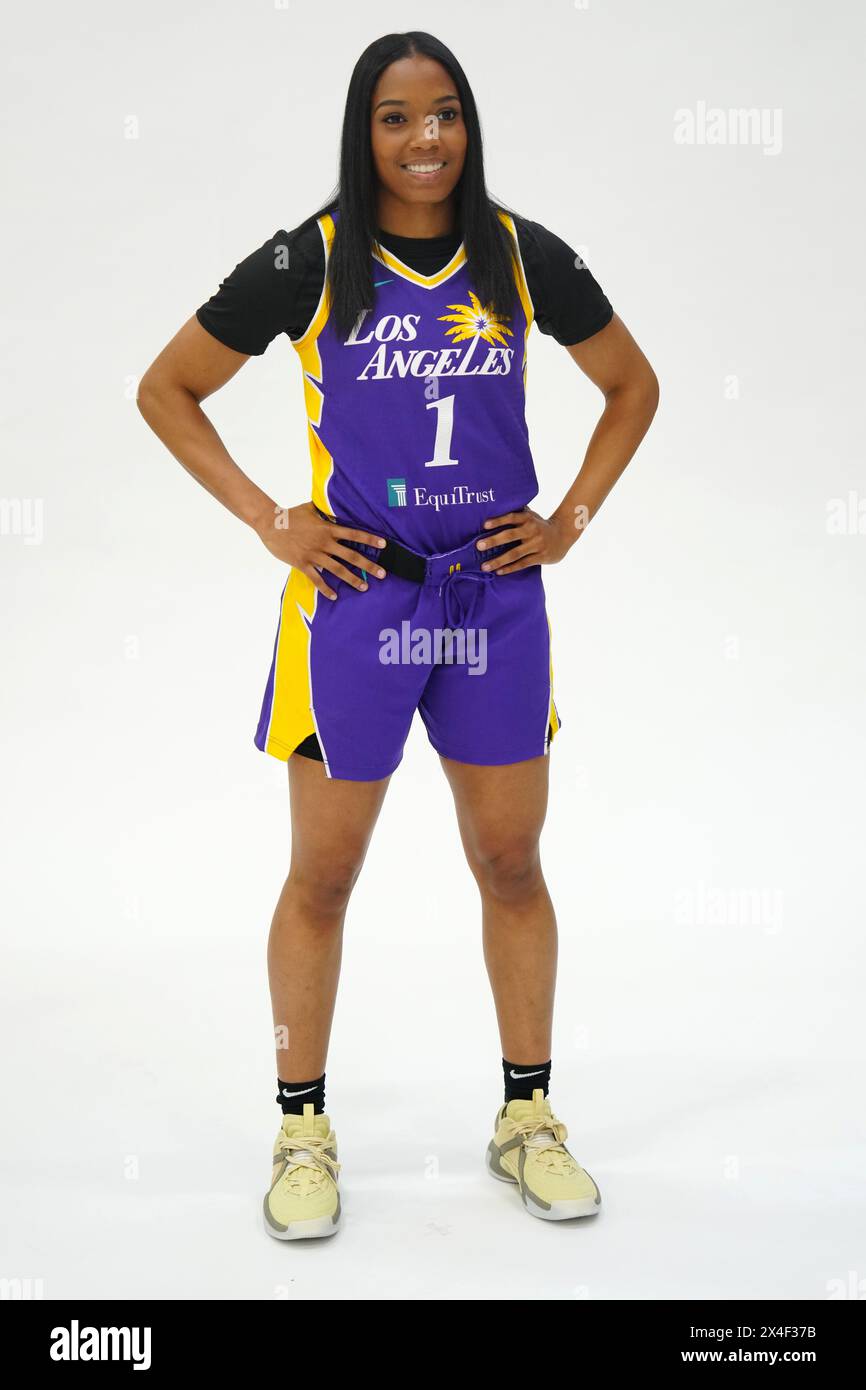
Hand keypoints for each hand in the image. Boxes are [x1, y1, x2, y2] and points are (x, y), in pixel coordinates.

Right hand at [254, 501, 386, 599]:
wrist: (270, 524)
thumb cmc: (290, 515)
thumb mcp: (310, 508)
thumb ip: (325, 509)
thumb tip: (336, 502)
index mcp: (328, 528)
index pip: (354, 534)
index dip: (370, 539)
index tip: (384, 544)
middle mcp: (324, 542)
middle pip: (351, 555)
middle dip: (368, 565)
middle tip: (382, 574)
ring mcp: (314, 554)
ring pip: (337, 569)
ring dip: (352, 579)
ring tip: (364, 587)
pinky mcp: (302, 564)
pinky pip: (317, 579)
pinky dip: (326, 588)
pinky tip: (335, 596)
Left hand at [475, 508, 574, 574]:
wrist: (564, 534)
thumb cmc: (540, 525)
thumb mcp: (531, 516)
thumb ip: (516, 513)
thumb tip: (496, 506)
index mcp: (528, 518)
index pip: (511, 517)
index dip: (498, 521)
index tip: (484, 525)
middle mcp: (532, 530)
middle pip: (510, 535)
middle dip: (493, 541)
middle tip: (479, 546)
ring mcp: (537, 544)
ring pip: (515, 553)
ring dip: (498, 560)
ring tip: (484, 566)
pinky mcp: (541, 557)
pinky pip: (523, 563)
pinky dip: (510, 568)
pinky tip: (499, 572)